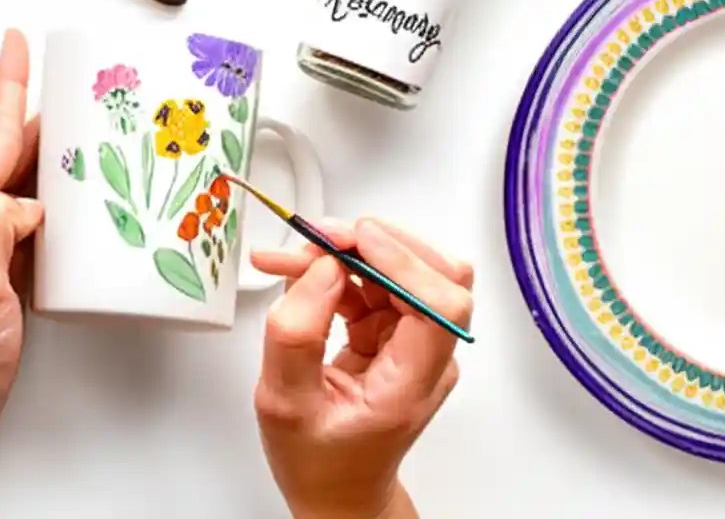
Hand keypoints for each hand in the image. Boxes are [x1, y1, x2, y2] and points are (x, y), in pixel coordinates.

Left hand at [0, 30, 40, 518]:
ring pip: (24, 177)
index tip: (17, 40)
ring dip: (53, 147)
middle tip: (74, 77)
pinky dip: (58, 193)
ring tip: (88, 124)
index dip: (9, 86)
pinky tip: (80, 198)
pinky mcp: (1, 267)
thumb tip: (25, 198)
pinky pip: (34, 214)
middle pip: (10, 147)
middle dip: (39, 106)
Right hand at [251, 219, 473, 518]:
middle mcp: (427, 357)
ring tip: (292, 255)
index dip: (404, 261)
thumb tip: (321, 268)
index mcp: (411, 384)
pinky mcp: (394, 332)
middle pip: (435, 274)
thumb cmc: (316, 461)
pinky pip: (374, 282)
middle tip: (317, 237)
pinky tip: (298, 272)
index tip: (354, 240)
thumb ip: (297, 334)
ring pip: (401, 269)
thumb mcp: (283, 403)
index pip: (441, 305)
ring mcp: (414, 342)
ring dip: (348, 251)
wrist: (333, 487)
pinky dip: (336, 268)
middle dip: (374, 243)